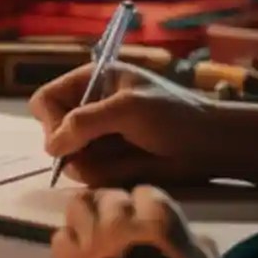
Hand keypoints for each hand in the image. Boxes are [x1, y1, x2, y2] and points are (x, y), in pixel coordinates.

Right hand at [29, 61, 222, 185]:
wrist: (211, 146)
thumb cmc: (174, 116)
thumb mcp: (128, 109)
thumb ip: (85, 122)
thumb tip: (51, 146)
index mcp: (90, 82)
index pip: (46, 100)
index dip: (51, 121)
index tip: (68, 137)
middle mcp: (89, 108)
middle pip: (51, 131)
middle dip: (72, 146)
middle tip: (98, 151)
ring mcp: (97, 137)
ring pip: (68, 158)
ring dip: (89, 163)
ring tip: (122, 158)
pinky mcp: (108, 162)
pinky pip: (87, 174)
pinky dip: (101, 175)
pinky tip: (127, 169)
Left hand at [52, 186, 232, 257]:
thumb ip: (201, 246)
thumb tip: (191, 236)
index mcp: (159, 219)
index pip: (146, 191)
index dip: (148, 204)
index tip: (148, 216)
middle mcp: (121, 222)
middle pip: (110, 196)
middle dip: (116, 205)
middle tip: (119, 222)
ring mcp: (92, 242)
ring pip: (77, 207)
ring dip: (86, 213)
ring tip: (91, 224)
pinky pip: (58, 238)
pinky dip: (67, 240)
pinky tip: (76, 250)